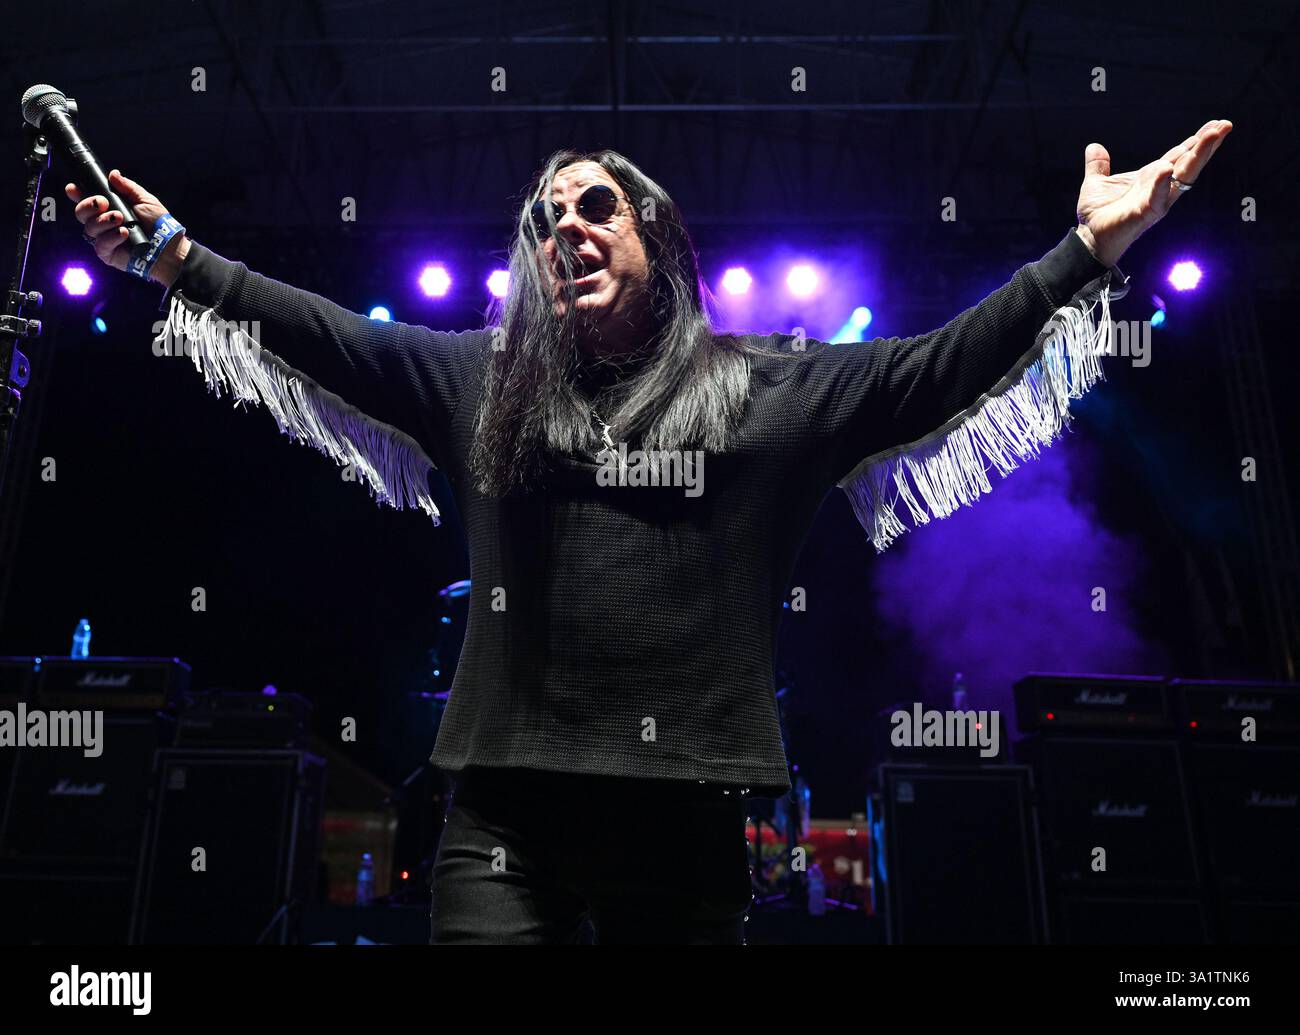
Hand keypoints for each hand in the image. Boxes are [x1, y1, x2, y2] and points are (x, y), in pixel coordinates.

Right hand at [64, 170, 189, 286]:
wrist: (168, 246)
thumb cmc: (158, 224)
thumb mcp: (145, 200)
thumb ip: (128, 187)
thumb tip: (113, 174)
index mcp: (108, 207)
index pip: (85, 199)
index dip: (76, 193)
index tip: (73, 188)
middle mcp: (102, 222)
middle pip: (81, 212)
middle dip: (88, 205)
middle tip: (102, 202)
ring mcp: (103, 238)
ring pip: (90, 227)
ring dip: (103, 221)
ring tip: (120, 218)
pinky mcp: (108, 254)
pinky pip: (100, 244)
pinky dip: (110, 237)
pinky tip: (123, 233)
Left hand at [1074, 119, 1232, 267]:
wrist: (1089, 238)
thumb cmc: (1098, 214)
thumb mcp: (1096, 182)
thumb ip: (1098, 165)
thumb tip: (1094, 146)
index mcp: (1152, 176)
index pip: (1179, 155)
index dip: (1197, 140)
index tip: (1215, 124)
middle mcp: (1160, 187)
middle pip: (1189, 162)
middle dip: (1207, 144)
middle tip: (1224, 124)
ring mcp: (1156, 200)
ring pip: (1183, 176)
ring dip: (1198, 156)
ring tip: (1212, 136)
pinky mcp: (1146, 213)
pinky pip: (1158, 197)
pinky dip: (1162, 182)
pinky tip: (1167, 168)